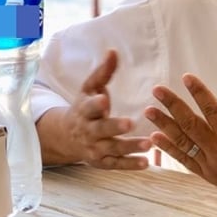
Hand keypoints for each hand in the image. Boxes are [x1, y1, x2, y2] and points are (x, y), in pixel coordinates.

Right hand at [64, 49, 151, 168]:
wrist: (67, 136)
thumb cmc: (84, 108)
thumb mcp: (89, 89)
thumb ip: (102, 72)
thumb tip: (113, 51)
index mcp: (84, 110)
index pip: (88, 107)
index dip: (95, 105)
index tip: (104, 100)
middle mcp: (88, 130)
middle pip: (100, 130)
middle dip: (114, 127)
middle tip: (130, 123)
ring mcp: (95, 148)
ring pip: (112, 149)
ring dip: (129, 146)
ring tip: (148, 143)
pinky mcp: (102, 161)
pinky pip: (116, 164)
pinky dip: (130, 165)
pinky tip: (146, 162)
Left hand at [143, 74, 216, 208]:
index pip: (212, 111)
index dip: (199, 93)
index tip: (186, 78)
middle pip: (191, 125)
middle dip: (172, 106)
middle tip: (157, 90)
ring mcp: (211, 166)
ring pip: (183, 143)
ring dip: (164, 125)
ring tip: (149, 110)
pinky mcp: (208, 175)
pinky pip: (185, 160)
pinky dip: (169, 149)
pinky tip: (155, 137)